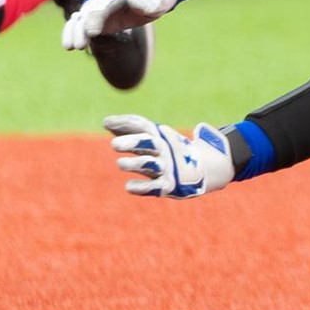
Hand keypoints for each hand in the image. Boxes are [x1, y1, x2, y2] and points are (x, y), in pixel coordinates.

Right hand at [62, 0, 179, 48]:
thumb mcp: (157, 0)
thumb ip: (147, 1)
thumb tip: (132, 1)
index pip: (102, 5)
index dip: (95, 19)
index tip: (92, 33)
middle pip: (88, 12)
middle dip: (80, 29)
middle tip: (79, 46)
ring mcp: (98, 7)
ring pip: (79, 18)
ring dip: (72, 32)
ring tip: (70, 48)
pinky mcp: (97, 18)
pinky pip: (79, 24)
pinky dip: (71, 32)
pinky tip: (69, 46)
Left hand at [103, 115, 235, 198]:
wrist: (202, 169)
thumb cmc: (167, 152)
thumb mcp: (152, 138)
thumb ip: (129, 130)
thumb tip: (106, 122)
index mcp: (160, 136)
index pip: (143, 126)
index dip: (126, 123)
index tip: (107, 123)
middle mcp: (165, 150)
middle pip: (150, 144)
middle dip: (134, 142)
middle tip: (114, 144)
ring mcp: (167, 168)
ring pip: (151, 165)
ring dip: (136, 163)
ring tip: (120, 163)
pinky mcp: (169, 186)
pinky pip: (155, 187)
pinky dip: (143, 187)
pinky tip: (128, 187)